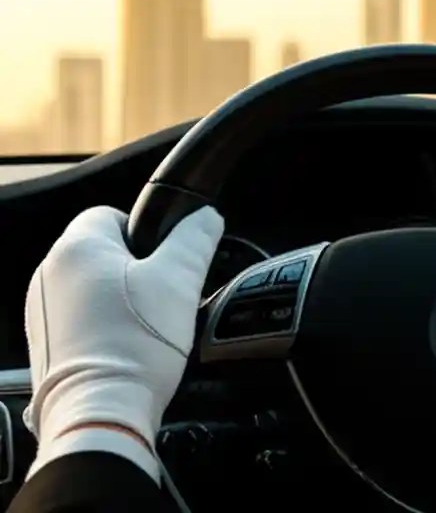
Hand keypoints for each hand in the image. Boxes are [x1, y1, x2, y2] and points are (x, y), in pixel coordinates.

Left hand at [24, 206, 223, 461]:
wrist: (99, 411)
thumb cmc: (134, 345)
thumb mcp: (180, 281)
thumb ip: (195, 239)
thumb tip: (205, 217)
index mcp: (76, 247)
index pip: (112, 214)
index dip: (146, 235)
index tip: (166, 264)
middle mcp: (49, 274)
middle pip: (103, 253)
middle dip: (136, 271)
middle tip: (162, 298)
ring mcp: (41, 311)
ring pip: (92, 287)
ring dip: (119, 300)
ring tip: (145, 329)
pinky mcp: (44, 343)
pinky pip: (81, 320)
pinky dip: (103, 328)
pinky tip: (125, 348)